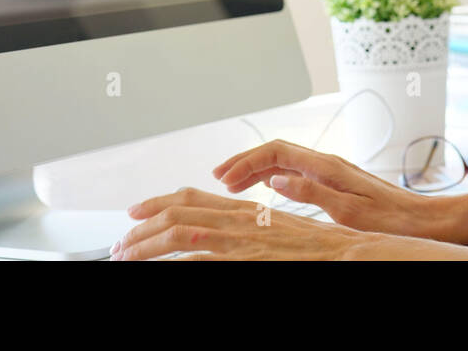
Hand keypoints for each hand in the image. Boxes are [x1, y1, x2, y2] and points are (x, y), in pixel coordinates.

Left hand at [112, 185, 370, 259]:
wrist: (348, 252)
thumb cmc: (319, 247)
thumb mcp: (280, 228)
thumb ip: (252, 224)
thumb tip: (228, 225)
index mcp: (246, 209)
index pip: (191, 198)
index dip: (157, 202)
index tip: (134, 213)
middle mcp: (240, 219)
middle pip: (178, 213)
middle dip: (142, 230)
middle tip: (119, 245)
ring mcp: (242, 240)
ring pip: (181, 234)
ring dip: (147, 247)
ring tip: (126, 258)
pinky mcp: (248, 259)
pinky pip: (202, 260)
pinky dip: (176, 265)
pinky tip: (159, 270)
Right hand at [211, 139, 448, 239]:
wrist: (421, 219)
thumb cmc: (389, 219)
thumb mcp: (348, 210)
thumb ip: (311, 192)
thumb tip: (276, 178)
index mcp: (327, 166)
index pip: (276, 152)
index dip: (246, 162)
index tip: (224, 179)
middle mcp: (326, 162)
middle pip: (276, 152)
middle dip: (245, 161)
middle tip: (218, 177)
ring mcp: (330, 171)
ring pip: (284, 161)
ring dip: (256, 169)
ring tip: (232, 184)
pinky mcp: (335, 181)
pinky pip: (296, 172)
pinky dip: (274, 176)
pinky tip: (264, 188)